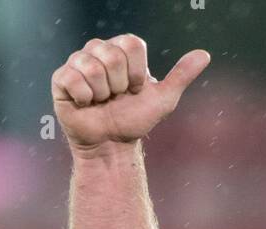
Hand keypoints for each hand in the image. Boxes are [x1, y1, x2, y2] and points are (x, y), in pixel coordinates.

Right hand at [52, 36, 209, 151]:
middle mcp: (98, 49)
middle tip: (116, 98)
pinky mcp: (60, 78)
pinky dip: (85, 98)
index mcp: (121, 48)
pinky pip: (73, 78)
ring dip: (102, 94)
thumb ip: (181, 75)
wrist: (113, 146)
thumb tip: (205, 55)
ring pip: (93, 67)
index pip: (132, 45)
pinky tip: (86, 105)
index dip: (137, 73)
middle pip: (112, 55)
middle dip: (119, 85)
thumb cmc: (135, 121)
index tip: (135, 90)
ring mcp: (77, 62)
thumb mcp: (164, 100)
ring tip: (102, 102)